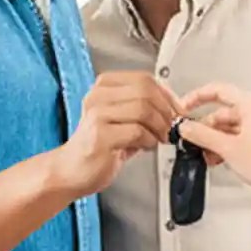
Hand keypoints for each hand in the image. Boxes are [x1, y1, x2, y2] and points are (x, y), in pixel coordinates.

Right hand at [54, 71, 183, 195]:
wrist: (71, 171)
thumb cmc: (99, 147)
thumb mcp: (124, 121)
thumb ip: (149, 110)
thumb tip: (179, 105)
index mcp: (104, 87)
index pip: (144, 78)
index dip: (167, 95)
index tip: (176, 110)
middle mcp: (98, 96)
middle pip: (146, 90)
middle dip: (166, 110)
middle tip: (170, 126)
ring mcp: (97, 114)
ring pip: (143, 108)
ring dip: (159, 126)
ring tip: (158, 138)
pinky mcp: (100, 135)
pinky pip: (136, 131)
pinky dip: (149, 140)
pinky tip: (145, 146)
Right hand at [177, 82, 250, 214]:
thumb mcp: (228, 148)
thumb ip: (202, 135)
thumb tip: (186, 127)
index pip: (217, 90)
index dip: (197, 97)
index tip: (183, 107)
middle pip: (220, 113)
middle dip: (203, 127)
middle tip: (189, 137)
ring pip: (225, 128)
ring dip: (212, 140)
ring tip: (202, 153)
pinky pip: (233, 140)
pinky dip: (222, 148)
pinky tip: (214, 159)